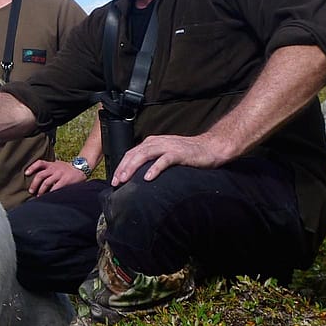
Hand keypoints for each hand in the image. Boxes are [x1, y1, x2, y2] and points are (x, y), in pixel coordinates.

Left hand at [25, 159, 87, 195]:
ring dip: (41, 190)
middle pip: (40, 175)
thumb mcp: (57, 164)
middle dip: (34, 184)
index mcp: (51, 164)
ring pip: (46, 183)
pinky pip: (55, 188)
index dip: (32, 168)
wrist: (81, 168)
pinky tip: (48, 197)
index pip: (39, 163)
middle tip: (31, 191)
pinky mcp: (65, 180)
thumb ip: (49, 166)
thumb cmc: (67, 168)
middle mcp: (54, 168)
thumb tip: (38, 170)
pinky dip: (50, 193)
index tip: (26, 173)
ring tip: (39, 196)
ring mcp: (59, 174)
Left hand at [112, 132, 229, 185]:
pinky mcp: (179, 153)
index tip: (114, 180)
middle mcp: (157, 142)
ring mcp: (168, 147)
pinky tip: (148, 178)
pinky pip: (164, 160)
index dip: (121, 166)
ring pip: (145, 155)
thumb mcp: (165, 154)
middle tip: (116, 182)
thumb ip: (152, 159)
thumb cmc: (187, 153)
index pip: (131, 153)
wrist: (211, 147)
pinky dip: (155, 168)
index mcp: (152, 142)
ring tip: (125, 179)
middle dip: (123, 168)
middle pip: (135, 154)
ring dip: (133, 167)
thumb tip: (138, 175)